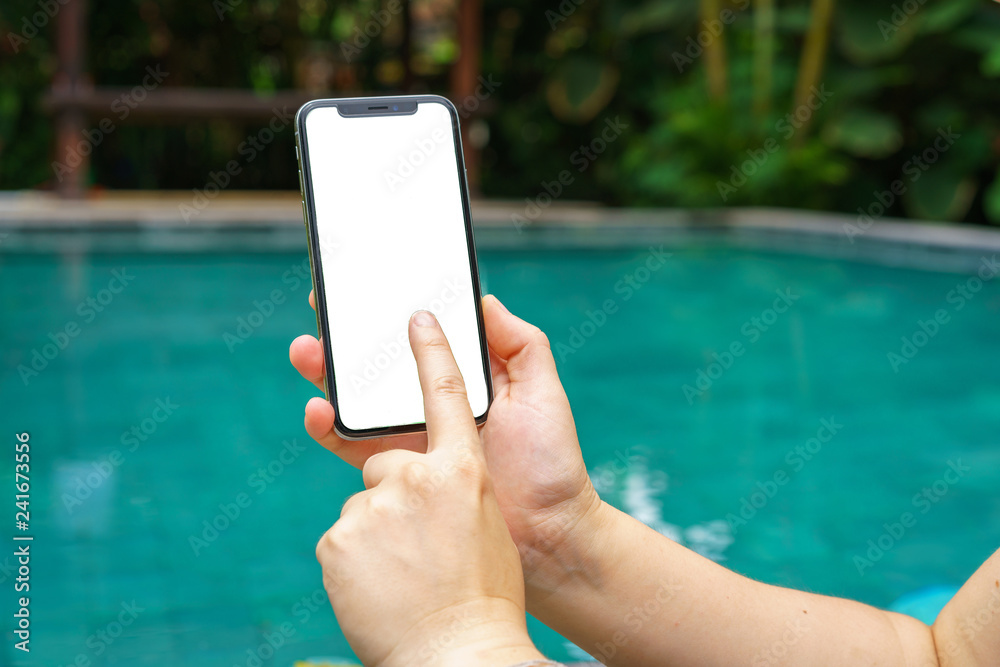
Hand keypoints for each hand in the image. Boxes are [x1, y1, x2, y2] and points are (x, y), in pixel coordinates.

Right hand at [290, 293, 600, 599]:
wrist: (547, 537)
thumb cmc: (550, 464)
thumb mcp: (542, 393)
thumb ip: (521, 344)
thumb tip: (482, 298)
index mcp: (464, 381)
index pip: (422, 337)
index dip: (391, 309)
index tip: (362, 281)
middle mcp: (432, 405)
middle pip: (379, 363)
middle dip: (345, 334)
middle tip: (320, 307)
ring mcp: (411, 439)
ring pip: (357, 399)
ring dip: (326, 372)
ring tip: (308, 350)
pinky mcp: (396, 474)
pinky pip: (352, 446)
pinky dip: (329, 426)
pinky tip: (319, 409)